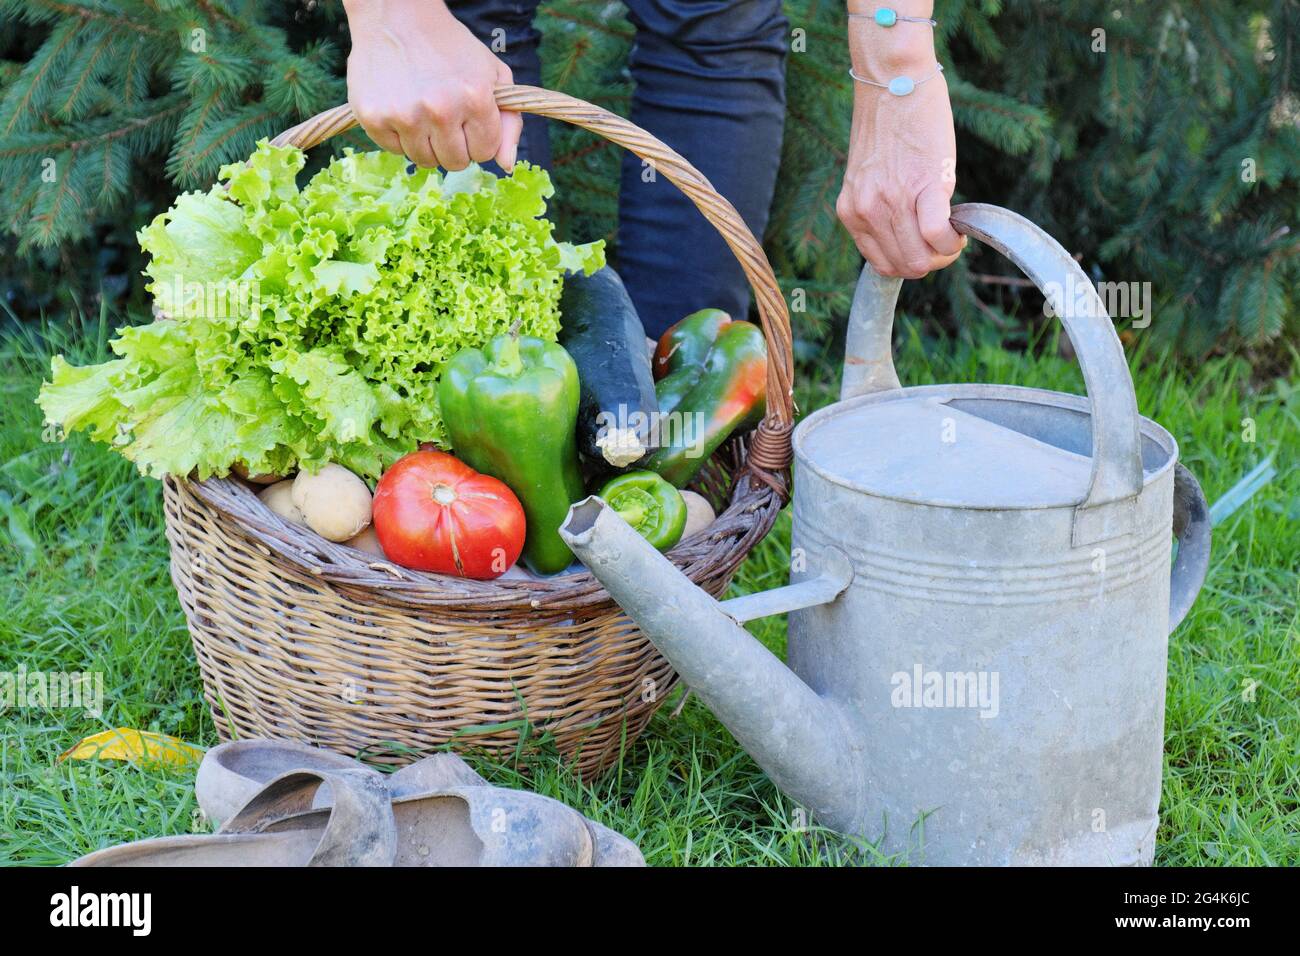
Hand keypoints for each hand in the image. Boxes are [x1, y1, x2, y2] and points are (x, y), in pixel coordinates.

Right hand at [344, 0, 521, 170]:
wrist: (396, 16)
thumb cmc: (450, 47)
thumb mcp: (493, 74)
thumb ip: (509, 121)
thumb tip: (507, 166)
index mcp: (475, 98)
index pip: (485, 152)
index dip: (478, 138)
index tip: (468, 119)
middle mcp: (440, 109)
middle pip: (455, 162)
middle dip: (454, 145)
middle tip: (444, 116)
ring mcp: (404, 115)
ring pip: (424, 161)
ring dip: (426, 144)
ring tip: (422, 111)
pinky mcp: (373, 117)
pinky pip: (394, 150)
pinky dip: (399, 136)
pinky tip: (401, 107)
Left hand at [836, 9, 963, 278]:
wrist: (894, 82)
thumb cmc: (888, 124)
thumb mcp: (870, 177)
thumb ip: (881, 208)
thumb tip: (910, 237)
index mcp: (851, 211)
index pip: (882, 265)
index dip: (910, 262)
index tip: (926, 246)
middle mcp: (865, 211)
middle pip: (904, 267)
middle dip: (931, 262)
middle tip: (946, 241)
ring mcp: (890, 201)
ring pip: (920, 260)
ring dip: (944, 253)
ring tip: (953, 233)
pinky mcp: (922, 185)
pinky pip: (937, 236)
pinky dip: (953, 241)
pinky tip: (960, 229)